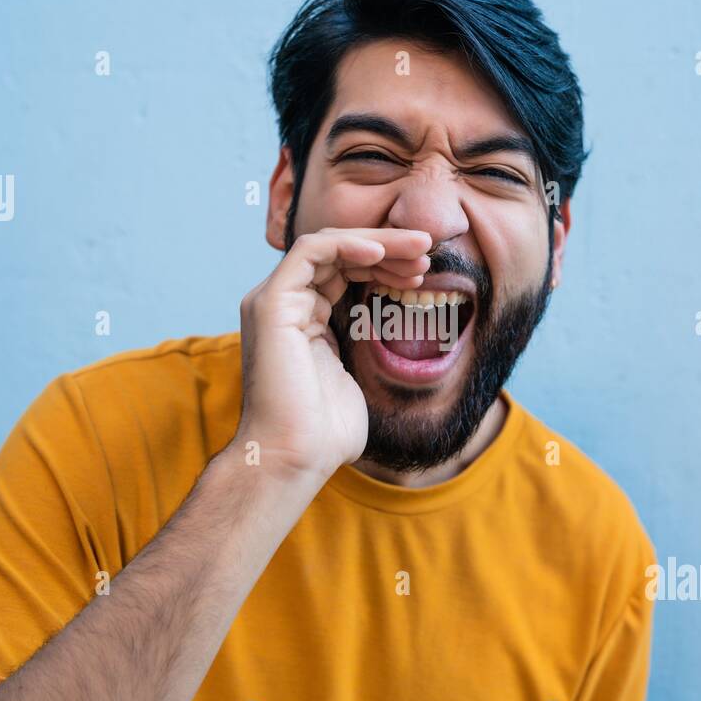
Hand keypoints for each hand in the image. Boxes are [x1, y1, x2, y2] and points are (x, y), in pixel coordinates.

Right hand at [234, 227, 432, 480]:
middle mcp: (285, 304)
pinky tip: (382, 254)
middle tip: (429, 249)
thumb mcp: (355, 375)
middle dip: (387, 248)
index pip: (343, 270)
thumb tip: (383, 331)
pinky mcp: (271, 304)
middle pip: (338, 253)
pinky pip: (309, 253)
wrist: (295, 457)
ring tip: (419, 251)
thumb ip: (359, 344)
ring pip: (328, 245)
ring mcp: (274, 301)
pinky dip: (347, 245)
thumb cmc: (326, 431)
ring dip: (377, 243)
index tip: (423, 272)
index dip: (385, 264)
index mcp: (302, 317)